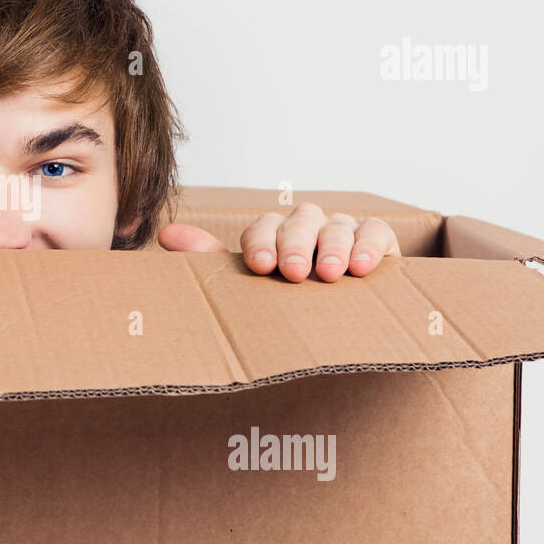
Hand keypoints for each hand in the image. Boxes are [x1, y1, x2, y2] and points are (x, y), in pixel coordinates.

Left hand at [157, 203, 400, 281]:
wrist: (337, 322)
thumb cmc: (284, 301)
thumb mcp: (250, 287)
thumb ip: (211, 262)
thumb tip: (166, 235)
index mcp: (272, 235)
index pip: (262, 228)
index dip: (261, 243)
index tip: (261, 266)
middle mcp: (306, 226)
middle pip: (300, 221)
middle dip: (296, 245)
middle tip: (294, 272)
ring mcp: (341, 230)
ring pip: (337, 225)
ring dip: (334, 248)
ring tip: (331, 274)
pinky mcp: (376, 241)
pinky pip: (375, 231)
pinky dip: (369, 245)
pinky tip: (362, 268)